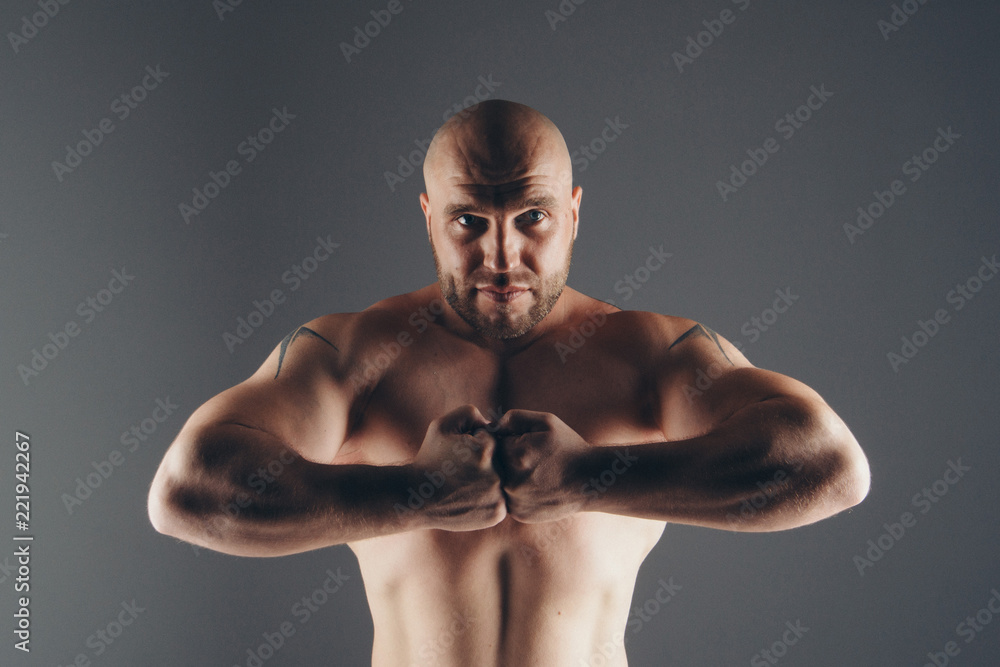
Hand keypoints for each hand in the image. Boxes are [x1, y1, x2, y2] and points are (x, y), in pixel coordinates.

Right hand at [411, 405, 506, 530]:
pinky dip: (489, 499)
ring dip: (489, 481)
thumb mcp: (442, 425)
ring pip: (502, 481)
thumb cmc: (428, 459)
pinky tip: (469, 498)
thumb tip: (491, 423)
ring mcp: (498, 497)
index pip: (491, 440)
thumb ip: (469, 413)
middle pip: (499, 461)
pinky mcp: (496, 514)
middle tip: (461, 472)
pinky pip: (501, 500)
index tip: (457, 457)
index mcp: (486, 450)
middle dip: (483, 463)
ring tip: (464, 485)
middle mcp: (496, 475)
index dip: (473, 446)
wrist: (417, 498)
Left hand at [493, 409, 591, 522]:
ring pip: (500, 482)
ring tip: (536, 472)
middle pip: (495, 464)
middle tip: (533, 459)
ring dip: (511, 476)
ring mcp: (515, 501)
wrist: (590, 480)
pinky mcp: (519, 514)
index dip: (510, 440)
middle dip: (508, 459)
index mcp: (514, 455)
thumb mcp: (546, 422)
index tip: (528, 444)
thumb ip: (514, 418)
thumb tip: (488, 426)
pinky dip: (517, 492)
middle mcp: (511, 482)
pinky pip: (508, 498)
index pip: (495, 443)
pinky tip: (537, 486)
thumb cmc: (568, 446)